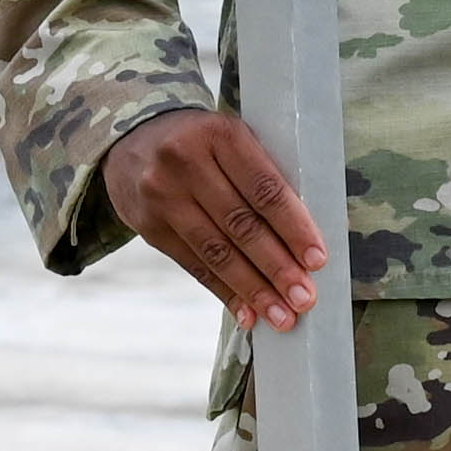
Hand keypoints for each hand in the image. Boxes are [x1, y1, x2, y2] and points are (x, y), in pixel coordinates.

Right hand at [107, 109, 327, 329]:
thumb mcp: (231, 139)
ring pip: (216, 252)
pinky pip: (194, 266)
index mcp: (219, 135)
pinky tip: (248, 313)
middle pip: (240, 224)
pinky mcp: (150, 227)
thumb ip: (263, 175)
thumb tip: (303, 239)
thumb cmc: (203, 142)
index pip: (264, 189)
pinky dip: (224, 292)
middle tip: (304, 298)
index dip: (294, 227)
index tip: (317, 260)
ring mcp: (163, 196)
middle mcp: (186, 163)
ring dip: (253, 289)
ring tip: (282, 316)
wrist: (133, 139)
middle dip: (277, 267)